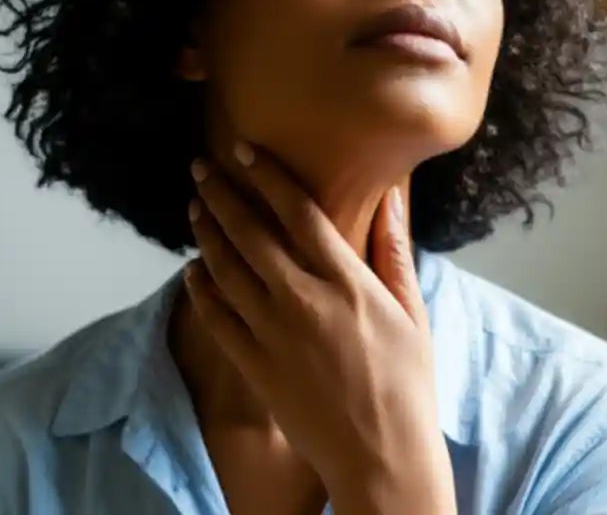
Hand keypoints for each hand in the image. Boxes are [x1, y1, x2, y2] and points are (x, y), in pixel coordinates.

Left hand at [184, 143, 454, 513]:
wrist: (381, 456)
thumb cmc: (407, 385)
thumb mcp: (414, 313)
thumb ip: (394, 253)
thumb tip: (391, 199)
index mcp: (347, 282)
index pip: (298, 213)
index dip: (266, 176)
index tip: (243, 149)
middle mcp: (303, 300)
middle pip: (250, 233)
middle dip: (221, 194)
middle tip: (201, 167)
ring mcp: (272, 334)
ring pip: (225, 270)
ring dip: (206, 234)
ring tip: (195, 207)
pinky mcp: (254, 365)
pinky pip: (216, 317)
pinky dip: (200, 289)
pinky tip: (193, 270)